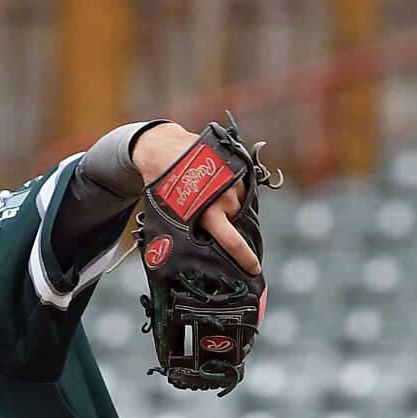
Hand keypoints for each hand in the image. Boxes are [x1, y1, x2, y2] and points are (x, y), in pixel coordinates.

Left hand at [131, 122, 259, 274]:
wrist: (162, 148)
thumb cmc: (162, 184)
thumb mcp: (170, 214)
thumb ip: (187, 232)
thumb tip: (188, 253)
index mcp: (208, 212)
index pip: (233, 242)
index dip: (246, 258)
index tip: (254, 270)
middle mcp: (225, 197)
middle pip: (237, 223)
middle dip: (228, 226)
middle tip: (212, 221)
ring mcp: (233, 180)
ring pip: (238, 204)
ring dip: (228, 207)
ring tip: (207, 199)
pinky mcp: (235, 167)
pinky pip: (239, 188)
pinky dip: (230, 192)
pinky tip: (214, 188)